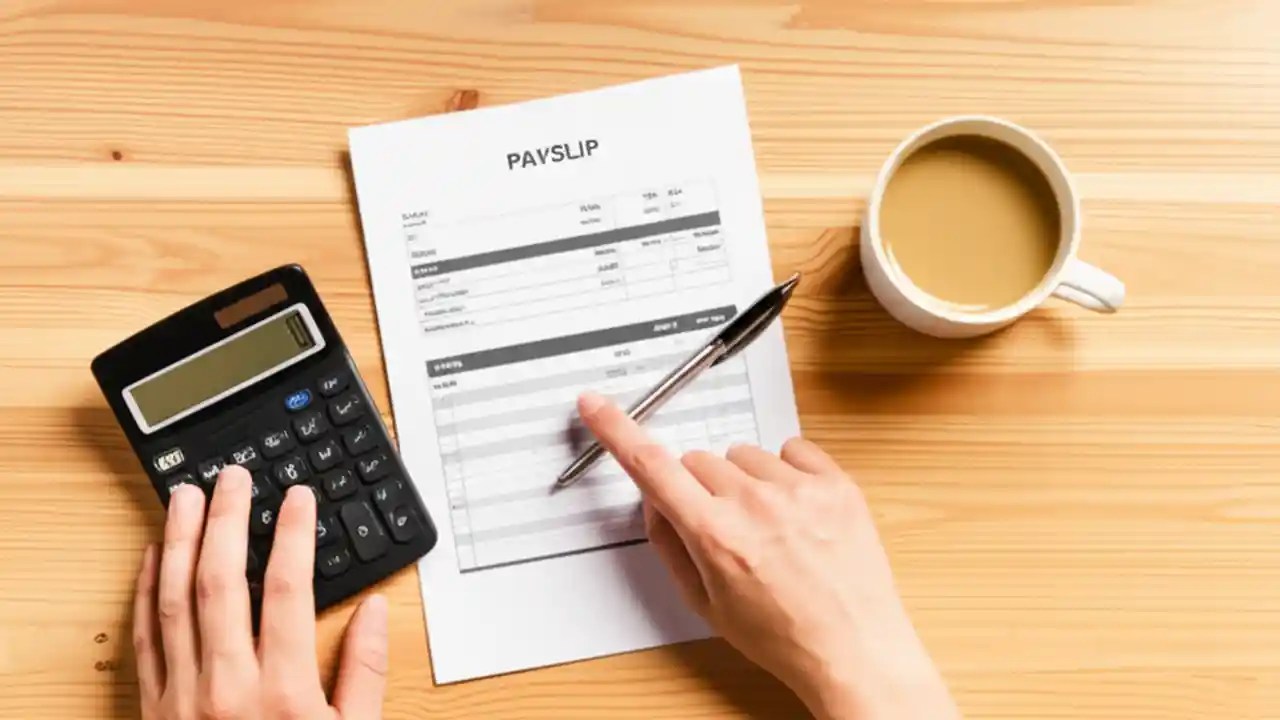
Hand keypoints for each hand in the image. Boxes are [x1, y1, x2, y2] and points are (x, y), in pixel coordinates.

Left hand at [132, 466, 388, 719]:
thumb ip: (365, 673)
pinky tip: (153, 556)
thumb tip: (374, 611)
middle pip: (221, 583)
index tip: (297, 498)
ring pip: (176, 601)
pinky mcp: (154, 709)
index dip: (294, 535)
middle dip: (226, 520)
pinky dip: (147, 592)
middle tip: (231, 478)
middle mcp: (227, 686)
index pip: (288, 590)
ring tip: (186, 498)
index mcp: (283, 691)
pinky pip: (145, 640)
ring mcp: (183, 696)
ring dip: (180, 541)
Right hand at [577, 392, 958, 719]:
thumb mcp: (706, 602)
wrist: (852, 649)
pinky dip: (786, 472)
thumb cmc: (782, 634)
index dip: (616, 430)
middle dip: (698, 488)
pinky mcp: (835, 482)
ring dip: (744, 481)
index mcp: (714, 535)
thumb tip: (654, 500)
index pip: (651, 467)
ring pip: (742, 455)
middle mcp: (754, 504)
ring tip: (769, 527)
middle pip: (697, 461)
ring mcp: (798, 489)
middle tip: (723, 527)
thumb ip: (669, 544)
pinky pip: (791, 449)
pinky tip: (796, 511)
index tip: (596, 405)